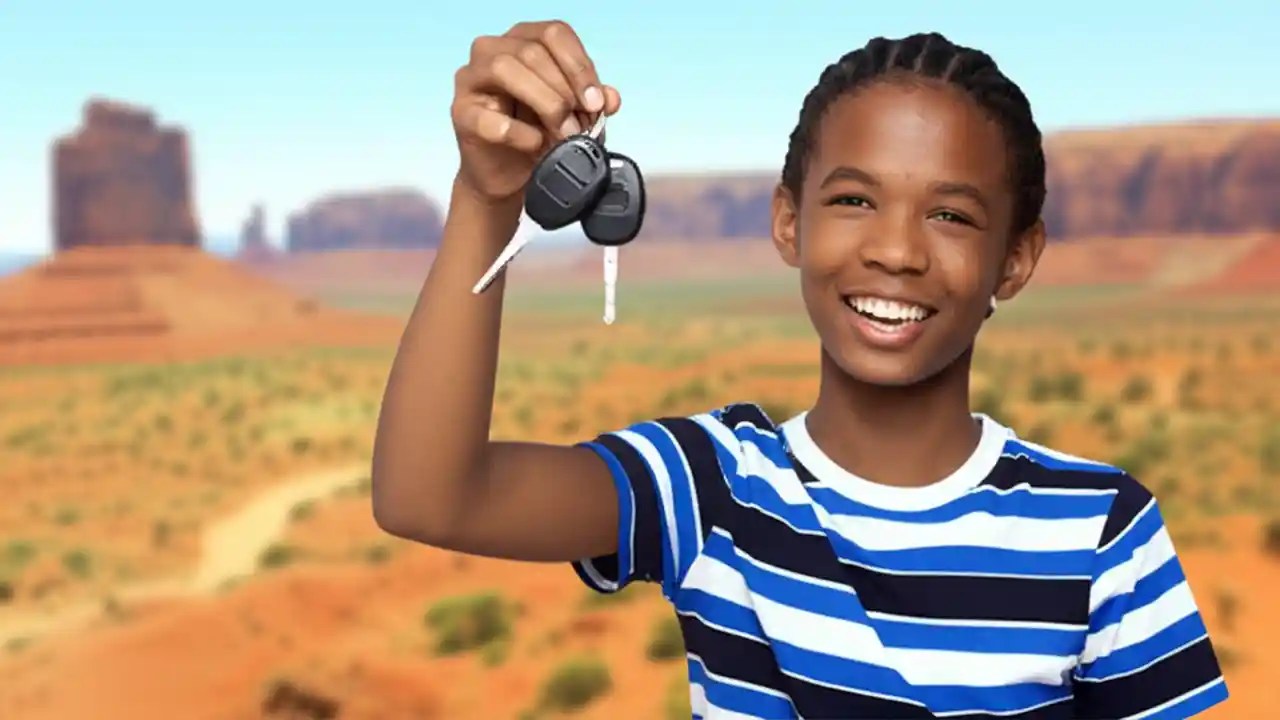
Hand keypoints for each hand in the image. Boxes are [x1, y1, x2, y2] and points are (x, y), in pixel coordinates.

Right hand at [451, 20, 622, 203]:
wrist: (510, 176)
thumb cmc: (538, 136)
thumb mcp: (575, 116)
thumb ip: (593, 102)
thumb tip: (610, 97)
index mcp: (523, 40)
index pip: (554, 34)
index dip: (579, 66)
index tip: (596, 102)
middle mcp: (493, 50)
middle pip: (533, 51)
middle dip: (564, 90)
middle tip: (580, 125)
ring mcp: (471, 79)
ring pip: (505, 68)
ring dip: (544, 103)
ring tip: (562, 133)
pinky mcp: (461, 113)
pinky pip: (489, 117)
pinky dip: (519, 133)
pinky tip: (535, 144)